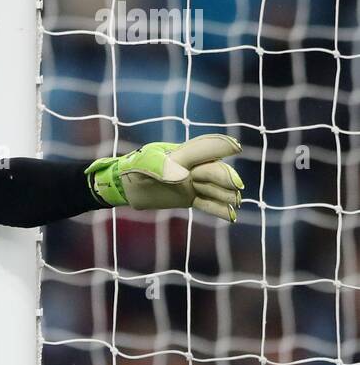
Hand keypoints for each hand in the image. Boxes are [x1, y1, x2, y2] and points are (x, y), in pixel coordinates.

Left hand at [85, 136, 243, 220]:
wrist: (126, 185)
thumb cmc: (134, 169)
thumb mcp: (143, 166)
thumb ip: (162, 168)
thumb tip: (184, 177)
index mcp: (181, 154)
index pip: (204, 148)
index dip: (220, 147)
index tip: (236, 147)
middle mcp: (191, 167)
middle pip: (213, 171)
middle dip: (225, 178)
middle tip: (237, 188)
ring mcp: (191, 183)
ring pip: (213, 188)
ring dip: (226, 194)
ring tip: (236, 203)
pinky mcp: (188, 197)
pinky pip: (206, 203)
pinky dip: (218, 209)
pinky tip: (231, 216)